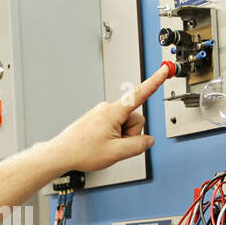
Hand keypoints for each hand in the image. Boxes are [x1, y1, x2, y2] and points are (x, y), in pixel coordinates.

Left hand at [48, 64, 171, 173]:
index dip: (154, 82)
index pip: (139, 94)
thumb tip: (148, 141)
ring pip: (125, 123)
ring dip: (121, 136)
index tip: (163, 71)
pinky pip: (116, 125)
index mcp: (113, 112)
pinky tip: (101, 143)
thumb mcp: (115, 153)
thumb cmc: (82, 151)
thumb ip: (137, 146)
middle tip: (115, 145)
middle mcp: (108, 108)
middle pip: (135, 118)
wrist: (62, 153)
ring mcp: (102, 113)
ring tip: (105, 145)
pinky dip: (114, 135)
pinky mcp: (99, 118)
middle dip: (130, 134)